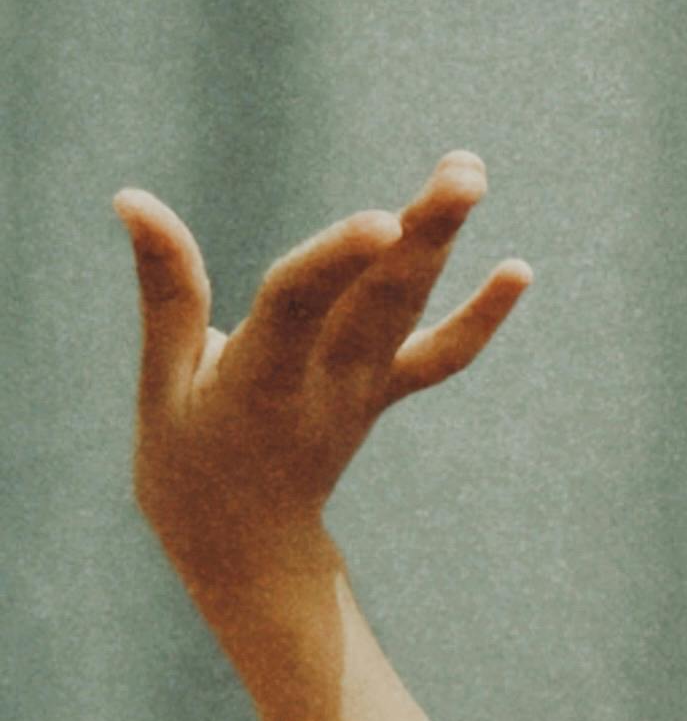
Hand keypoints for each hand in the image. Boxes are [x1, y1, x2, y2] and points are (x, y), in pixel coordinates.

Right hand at [113, 153, 531, 614]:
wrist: (250, 551)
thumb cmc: (188, 465)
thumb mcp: (163, 386)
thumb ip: (165, 292)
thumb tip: (132, 196)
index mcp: (262, 383)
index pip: (302, 308)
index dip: (339, 262)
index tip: (382, 219)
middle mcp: (326, 385)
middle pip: (382, 300)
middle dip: (425, 233)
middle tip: (465, 173)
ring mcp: (363, 389)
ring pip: (410, 311)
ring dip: (443, 240)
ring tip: (469, 170)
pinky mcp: (382, 392)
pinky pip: (438, 355)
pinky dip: (479, 317)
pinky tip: (520, 270)